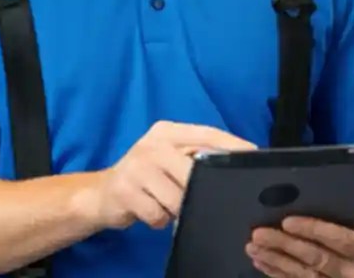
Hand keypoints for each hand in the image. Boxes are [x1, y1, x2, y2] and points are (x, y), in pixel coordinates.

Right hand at [86, 120, 254, 230]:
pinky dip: (158, 220)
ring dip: (175, 209)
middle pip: (194, 171)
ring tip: (163, 202)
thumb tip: (235, 162)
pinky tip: (150, 210)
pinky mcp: (126, 191)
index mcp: (166, 132)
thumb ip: (195, 155)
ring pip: (178, 198)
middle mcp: (152, 145)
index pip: (206, 134)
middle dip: (199, 190)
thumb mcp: (168, 157)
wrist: (101, 194)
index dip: (231, 145)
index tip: (252, 154)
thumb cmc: (145, 176)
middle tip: (197, 198)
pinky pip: (158, 215)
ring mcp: (137, 167)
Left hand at [247, 216, 353, 276]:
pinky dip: (276, 272)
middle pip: (317, 259)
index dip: (313, 230)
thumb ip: (340, 214)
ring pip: (303, 275)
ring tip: (253, 247)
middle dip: (285, 245)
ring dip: (275, 260)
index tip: (287, 221)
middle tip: (259, 233)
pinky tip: (260, 261)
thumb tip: (301, 194)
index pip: (340, 239)